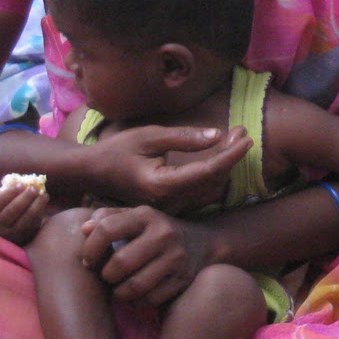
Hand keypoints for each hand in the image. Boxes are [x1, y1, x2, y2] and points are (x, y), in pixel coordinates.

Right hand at [0, 181, 49, 245]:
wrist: (13, 234)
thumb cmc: (8, 212)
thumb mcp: (3, 205)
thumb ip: (8, 193)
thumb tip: (16, 179)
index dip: (8, 193)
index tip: (20, 184)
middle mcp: (0, 227)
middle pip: (11, 212)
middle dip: (24, 198)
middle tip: (34, 188)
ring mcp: (13, 234)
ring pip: (25, 219)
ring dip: (36, 205)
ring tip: (43, 195)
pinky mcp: (26, 237)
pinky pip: (34, 223)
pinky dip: (40, 211)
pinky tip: (44, 201)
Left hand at [78, 205, 211, 305]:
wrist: (202, 242)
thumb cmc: (155, 231)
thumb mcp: (134, 217)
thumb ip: (107, 218)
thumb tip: (84, 229)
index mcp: (145, 215)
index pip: (106, 229)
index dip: (90, 249)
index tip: (88, 261)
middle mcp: (163, 233)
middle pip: (120, 262)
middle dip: (106, 275)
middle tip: (107, 276)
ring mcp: (176, 257)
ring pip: (135, 286)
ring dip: (120, 292)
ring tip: (119, 288)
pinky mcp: (183, 278)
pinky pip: (151, 299)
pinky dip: (137, 302)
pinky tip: (136, 295)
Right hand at [90, 125, 251, 214]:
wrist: (91, 173)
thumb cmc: (116, 150)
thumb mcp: (148, 136)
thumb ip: (183, 138)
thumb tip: (218, 135)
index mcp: (163, 186)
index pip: (208, 171)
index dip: (231, 154)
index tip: (247, 137)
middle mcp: (169, 202)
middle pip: (213, 180)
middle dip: (232, 155)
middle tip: (243, 131)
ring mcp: (170, 207)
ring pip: (210, 188)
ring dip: (225, 164)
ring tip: (236, 138)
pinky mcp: (170, 205)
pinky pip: (200, 192)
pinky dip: (214, 173)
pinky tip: (221, 155)